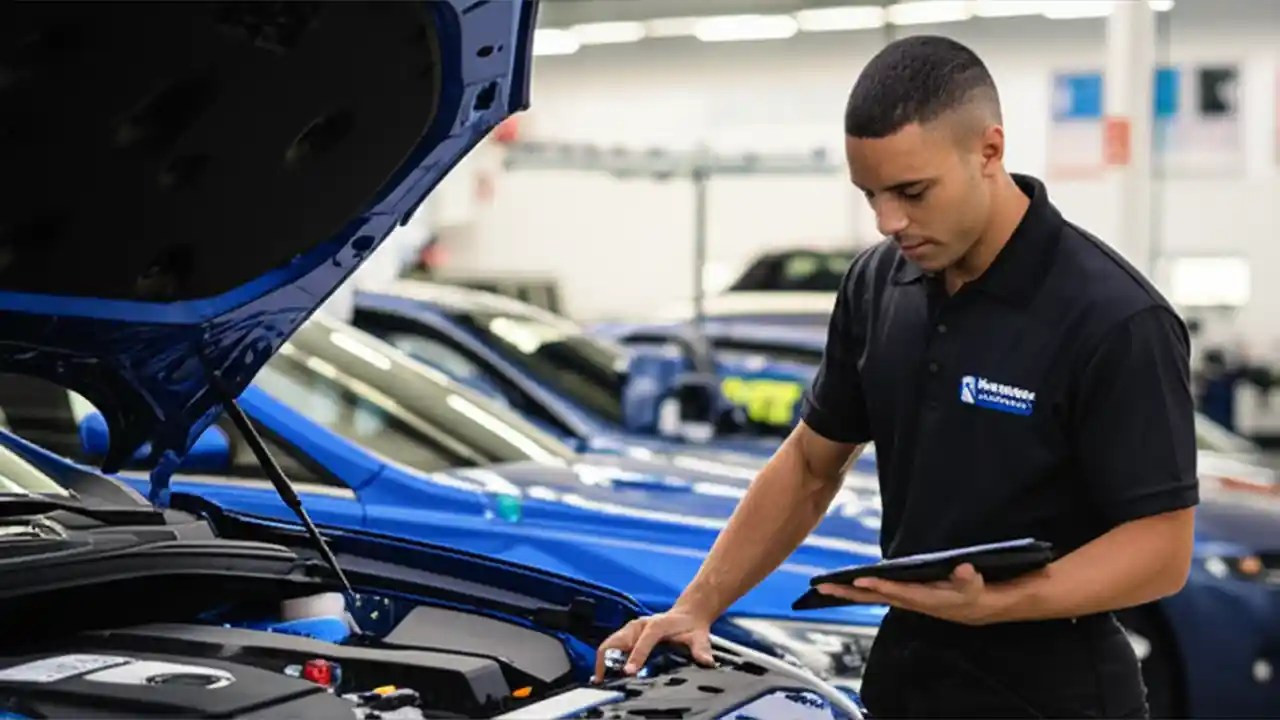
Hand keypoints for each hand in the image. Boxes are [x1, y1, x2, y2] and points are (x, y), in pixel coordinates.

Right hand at [592, 608, 715, 682]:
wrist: (687, 614)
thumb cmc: (690, 626)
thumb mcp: (699, 637)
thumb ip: (701, 649)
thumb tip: (706, 661)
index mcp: (655, 625)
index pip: (642, 643)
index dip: (635, 658)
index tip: (628, 672)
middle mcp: (639, 625)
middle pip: (616, 641)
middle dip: (606, 659)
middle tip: (603, 679)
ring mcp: (631, 629)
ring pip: (610, 644)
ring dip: (603, 660)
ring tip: (601, 679)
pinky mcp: (628, 635)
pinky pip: (612, 647)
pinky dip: (606, 659)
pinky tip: (605, 673)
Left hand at [815, 563, 996, 625]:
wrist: (977, 608)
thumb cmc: (974, 594)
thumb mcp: (975, 586)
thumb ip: (968, 579)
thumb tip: (964, 569)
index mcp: (923, 597)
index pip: (896, 591)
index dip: (879, 586)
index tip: (860, 579)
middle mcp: (908, 600)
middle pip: (873, 596)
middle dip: (848, 591)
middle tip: (823, 586)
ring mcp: (904, 599)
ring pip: (870, 596)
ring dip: (847, 591)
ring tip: (823, 586)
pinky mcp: (903, 596)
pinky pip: (875, 594)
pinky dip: (858, 590)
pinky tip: (844, 586)